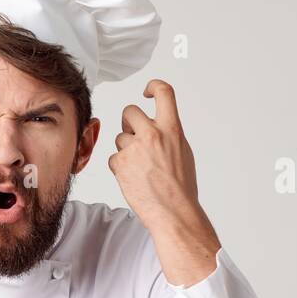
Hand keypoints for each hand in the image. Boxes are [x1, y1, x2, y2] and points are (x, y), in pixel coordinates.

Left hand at [107, 79, 198, 224]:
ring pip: (120, 138)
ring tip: (140, 168)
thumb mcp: (182, 151)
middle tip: (135, 137)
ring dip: (126, 149)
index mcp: (172, 129)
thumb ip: (168, 134)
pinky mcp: (119, 163)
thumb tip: (157, 126)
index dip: (153, 86)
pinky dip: (120, 167)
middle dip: (129, 122)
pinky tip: (133, 178)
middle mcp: (152, 134)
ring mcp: (134, 148)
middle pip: (129, 111)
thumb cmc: (181, 187)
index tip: (147, 91)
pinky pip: (113, 157)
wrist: (173, 211)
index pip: (164, 92)